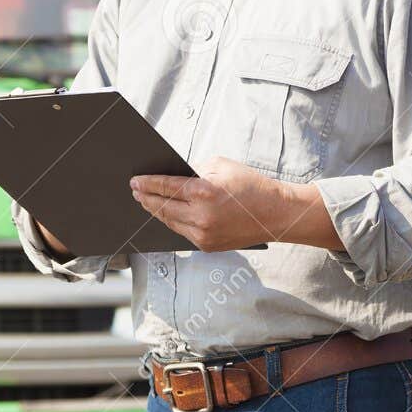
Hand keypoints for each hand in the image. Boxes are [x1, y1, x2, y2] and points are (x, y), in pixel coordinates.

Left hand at [130, 157, 291, 251]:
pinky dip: (171, 222)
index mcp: (204, 192)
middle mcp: (201, 216)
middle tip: (135, 191)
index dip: (146, 183)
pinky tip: (165, 214)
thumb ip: (194, 170)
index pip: (165, 187)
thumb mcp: (221, 166)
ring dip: (156, 211)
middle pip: (162, 207)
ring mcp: (203, 234)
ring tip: (146, 202)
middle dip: (146, 198)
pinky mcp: (207, 246)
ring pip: (169, 222)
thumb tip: (172, 176)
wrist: (276, 214)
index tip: (134, 181)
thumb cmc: (252, 186)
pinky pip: (182, 232)